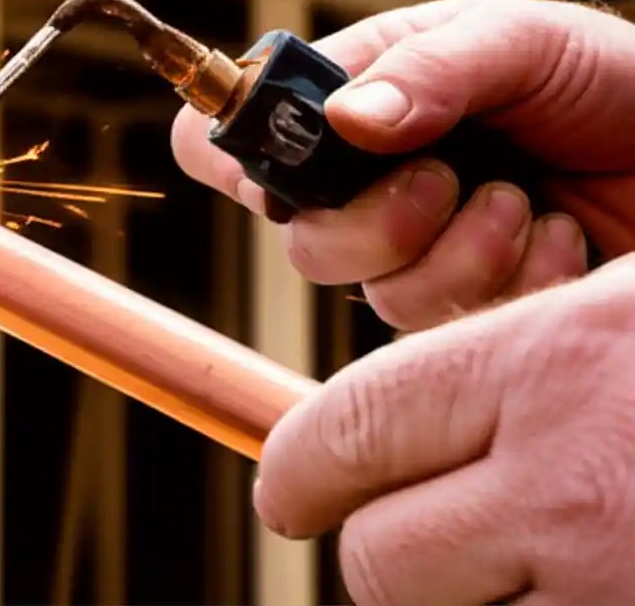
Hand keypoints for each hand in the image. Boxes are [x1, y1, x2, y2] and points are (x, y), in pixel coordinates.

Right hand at [171, 0, 634, 330]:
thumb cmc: (605, 81)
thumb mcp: (522, 42)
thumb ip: (433, 67)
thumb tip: (346, 119)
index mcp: (348, 109)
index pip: (229, 140)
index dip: (233, 160)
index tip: (302, 164)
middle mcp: (364, 188)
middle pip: (302, 243)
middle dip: (377, 224)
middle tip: (448, 179)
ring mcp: (414, 255)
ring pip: (380, 297)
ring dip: (463, 254)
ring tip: (525, 205)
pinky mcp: (467, 311)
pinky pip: (454, 333)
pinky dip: (514, 284)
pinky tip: (556, 244)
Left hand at [253, 256, 634, 604]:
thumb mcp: (633, 306)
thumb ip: (530, 345)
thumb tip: (422, 401)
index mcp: (557, 358)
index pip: (354, 423)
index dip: (297, 467)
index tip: (285, 488)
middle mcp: (569, 480)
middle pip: (377, 555)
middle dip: (388, 546)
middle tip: (430, 528)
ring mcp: (608, 582)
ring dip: (477, 592)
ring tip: (552, 543)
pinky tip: (602, 574)